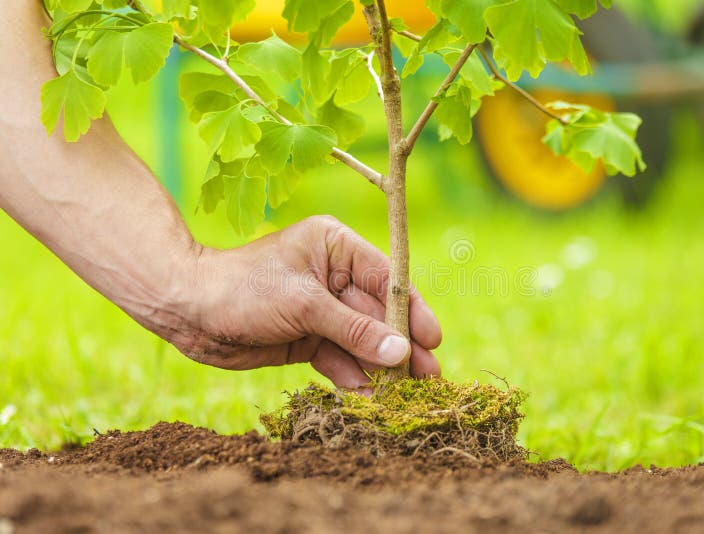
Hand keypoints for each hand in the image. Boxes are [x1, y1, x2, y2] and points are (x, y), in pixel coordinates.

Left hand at [170, 216, 441, 389]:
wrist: (188, 311)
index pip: (387, 278)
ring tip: (402, 392)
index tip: (433, 339)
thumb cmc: (245, 289)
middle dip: (399, 345)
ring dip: (378, 365)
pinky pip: (338, 355)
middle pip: (378, 313)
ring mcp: (321, 307)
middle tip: (428, 376)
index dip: (412, 309)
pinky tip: (367, 393)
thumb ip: (355, 330)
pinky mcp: (307, 335)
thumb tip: (401, 352)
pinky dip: (351, 374)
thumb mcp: (305, 306)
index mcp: (336, 247)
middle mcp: (334, 274)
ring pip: (361, 338)